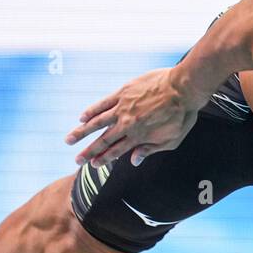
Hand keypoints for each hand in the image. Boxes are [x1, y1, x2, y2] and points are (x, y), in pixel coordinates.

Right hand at [65, 67, 200, 168]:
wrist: (183, 88)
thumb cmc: (182, 115)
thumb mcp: (171, 140)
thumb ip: (150, 150)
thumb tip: (134, 160)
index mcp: (139, 137)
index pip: (116, 151)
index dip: (103, 159)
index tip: (92, 165)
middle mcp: (127, 124)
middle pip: (103, 140)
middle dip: (89, 151)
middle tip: (76, 160)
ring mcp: (123, 107)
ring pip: (97, 122)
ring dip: (82, 132)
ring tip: (69, 139)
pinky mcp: (123, 92)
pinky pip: (103, 103)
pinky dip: (91, 110)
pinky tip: (82, 117)